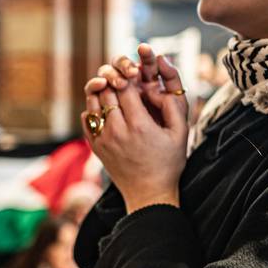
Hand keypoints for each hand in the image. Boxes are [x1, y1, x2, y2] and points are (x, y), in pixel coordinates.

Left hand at [82, 49, 188, 212]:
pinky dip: (93, 108)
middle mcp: (117, 131)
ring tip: (111, 88)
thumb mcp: (180, 134)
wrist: (149, 193)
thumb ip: (173, 106)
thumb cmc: (168, 163)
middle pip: (106, 91)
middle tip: (122, 77)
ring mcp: (103, 139)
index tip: (134, 73)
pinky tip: (105, 108)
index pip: (125, 87)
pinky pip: (87, 118)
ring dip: (101, 91)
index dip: (128, 75)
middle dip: (114, 79)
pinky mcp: (95, 147)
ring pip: (93, 102)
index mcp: (139, 125)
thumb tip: (159, 85)